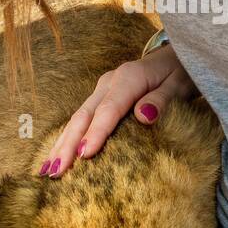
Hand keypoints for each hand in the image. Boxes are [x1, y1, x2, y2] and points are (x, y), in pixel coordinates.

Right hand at [40, 43, 198, 177]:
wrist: (175, 57)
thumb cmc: (180, 72)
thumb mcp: (179, 85)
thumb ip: (162, 100)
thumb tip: (143, 116)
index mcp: (128, 78)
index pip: (108, 110)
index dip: (95, 133)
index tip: (84, 156)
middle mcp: (109, 82)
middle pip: (84, 115)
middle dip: (68, 143)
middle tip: (57, 171)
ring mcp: (102, 89)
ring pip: (77, 118)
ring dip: (62, 143)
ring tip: (48, 169)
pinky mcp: (101, 97)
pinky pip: (82, 118)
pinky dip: (68, 137)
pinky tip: (58, 155)